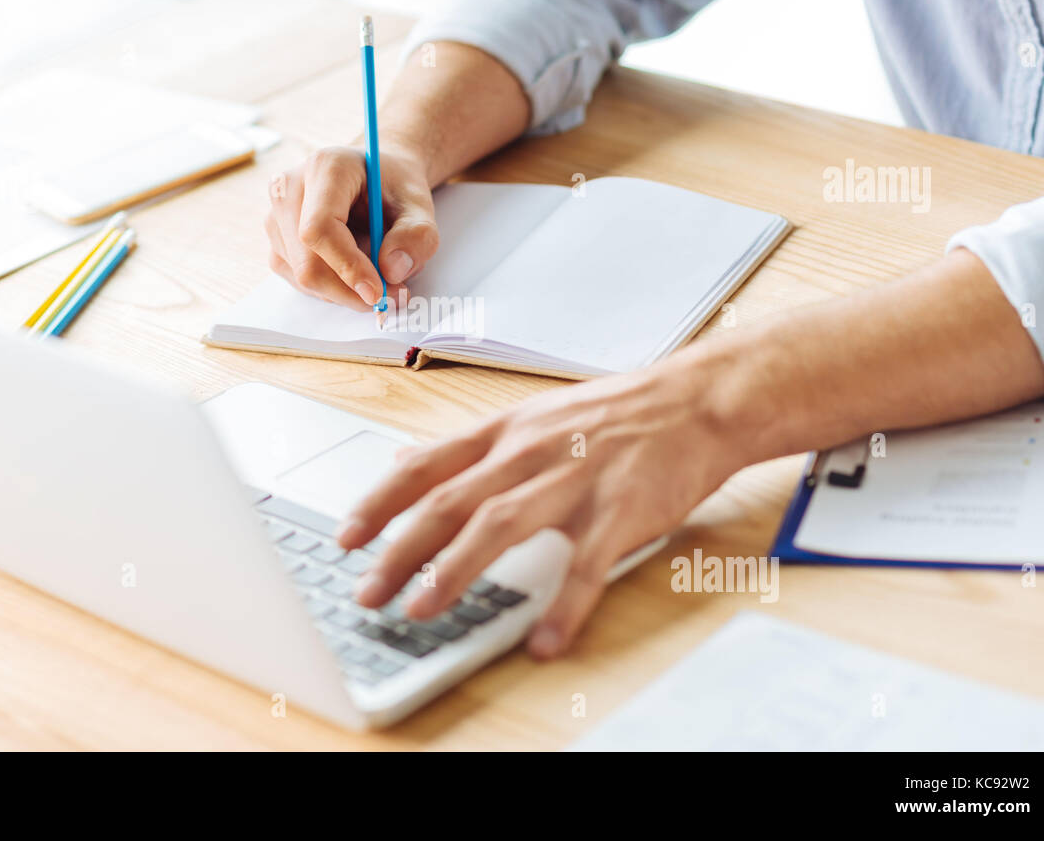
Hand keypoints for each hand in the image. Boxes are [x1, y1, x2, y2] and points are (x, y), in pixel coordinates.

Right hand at [265, 144, 439, 310]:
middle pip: (307, 261)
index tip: (378, 292)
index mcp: (325, 167)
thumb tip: (391, 272)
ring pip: (302, 277)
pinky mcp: (277, 241)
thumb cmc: (394, 188)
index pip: (319, 228)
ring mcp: (276, 216)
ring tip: (378, 273)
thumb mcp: (420, 205)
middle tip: (391, 297)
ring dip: (345, 290)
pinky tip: (354, 270)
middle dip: (350, 291)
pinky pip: (300, 282)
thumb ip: (417, 235)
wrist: (375, 177)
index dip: (347, 267)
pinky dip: (333, 288)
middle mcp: (288, 189)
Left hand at [337, 361, 746, 657]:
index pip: (425, 465)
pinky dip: (563, 608)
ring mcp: (574, 481)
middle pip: (449, 502)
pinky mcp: (620, 512)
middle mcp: (530, 453)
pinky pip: (585, 566)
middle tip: (369, 591)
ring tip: (423, 609)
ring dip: (455, 571)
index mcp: (506, 431)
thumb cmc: (616, 415)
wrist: (696, 402)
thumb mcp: (532, 416)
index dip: (379, 503)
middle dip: (400, 550)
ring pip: (500, 525)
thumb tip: (405, 460)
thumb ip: (471, 446)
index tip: (347, 538)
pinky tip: (543, 642)